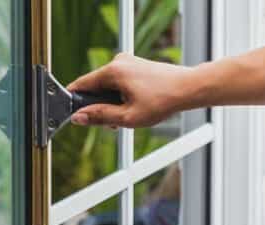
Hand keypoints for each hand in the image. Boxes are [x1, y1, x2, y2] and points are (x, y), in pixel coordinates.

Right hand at [67, 53, 195, 127]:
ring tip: (129, 116)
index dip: (74, 101)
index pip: (81, 84)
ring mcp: (128, 62)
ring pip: (108, 86)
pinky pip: (119, 82)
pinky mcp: (136, 65)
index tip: (74, 115)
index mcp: (112, 71)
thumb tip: (78, 117)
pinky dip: (122, 96)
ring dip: (112, 103)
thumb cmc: (163, 101)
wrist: (189, 88)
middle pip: (95, 87)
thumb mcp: (127, 117)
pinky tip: (135, 106)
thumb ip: (99, 116)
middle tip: (113, 123)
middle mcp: (118, 62)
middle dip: (100, 106)